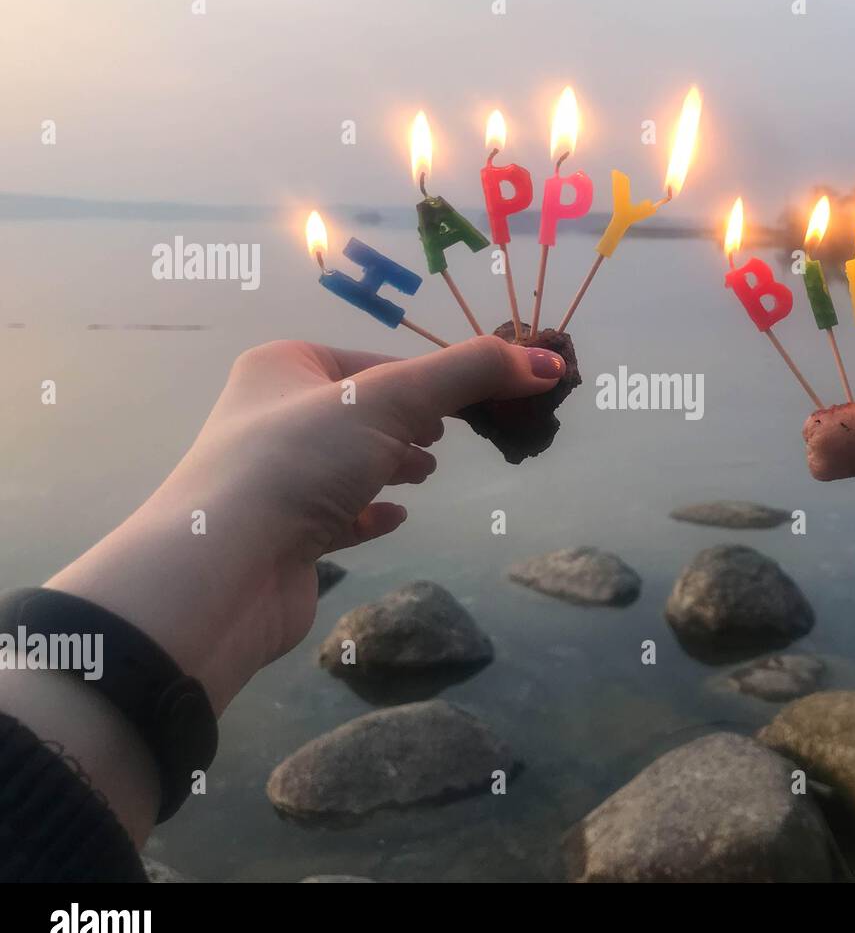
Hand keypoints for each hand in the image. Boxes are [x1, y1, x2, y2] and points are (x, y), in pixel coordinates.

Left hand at [46, 336, 564, 714]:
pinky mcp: (285, 536)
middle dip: (412, 422)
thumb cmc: (301, 460)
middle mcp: (273, 417)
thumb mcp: (395, 399)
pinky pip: (338, 514)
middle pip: (365, 411)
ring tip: (427, 473)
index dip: (431, 380)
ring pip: (351, 462)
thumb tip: (551, 363)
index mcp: (285, 366)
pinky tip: (396, 517)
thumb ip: (475, 375)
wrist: (224, 569)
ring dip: (393, 465)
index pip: (378, 363)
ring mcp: (276, 479)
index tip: (477, 402)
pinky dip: (370, 513)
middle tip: (451, 438)